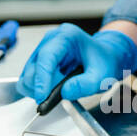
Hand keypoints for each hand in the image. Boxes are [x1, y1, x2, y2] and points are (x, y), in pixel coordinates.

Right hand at [18, 24, 136, 103]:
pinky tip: (48, 91)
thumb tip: (65, 91)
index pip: (47, 56)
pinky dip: (37, 86)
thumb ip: (85, 85)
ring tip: (53, 94)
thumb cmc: (105, 62)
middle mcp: (53, 39)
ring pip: (29, 71)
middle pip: (34, 64)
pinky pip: (31, 75)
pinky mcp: (41, 59)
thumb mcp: (102, 76)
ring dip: (37, 86)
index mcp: (67, 36)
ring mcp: (45, 48)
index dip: (42, 78)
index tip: (41, 96)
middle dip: (39, 85)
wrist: (107, 57)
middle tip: (49, 99)